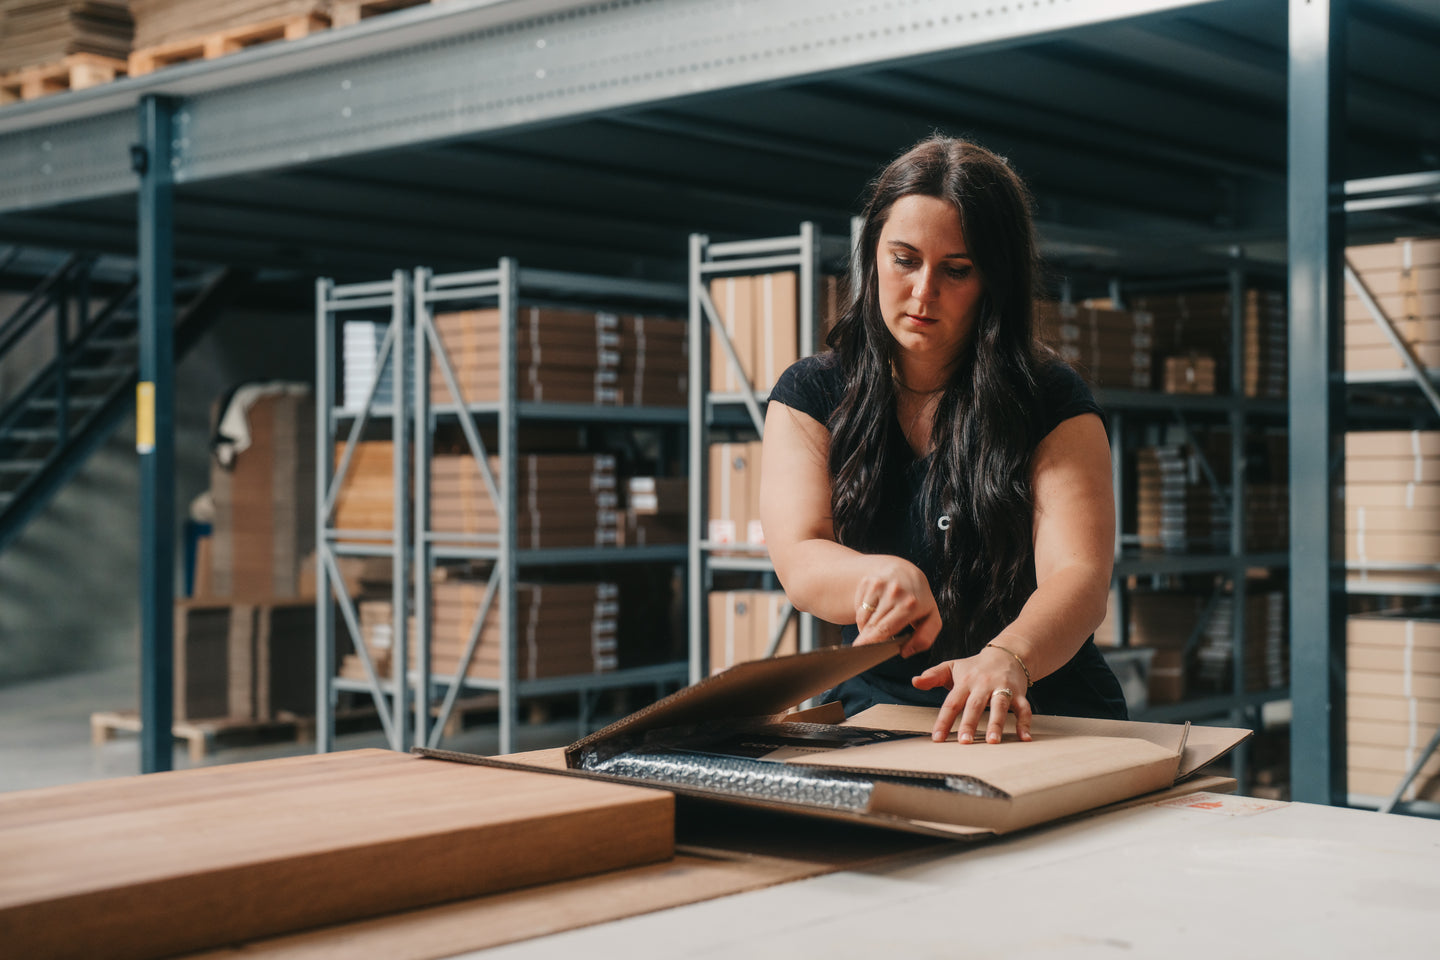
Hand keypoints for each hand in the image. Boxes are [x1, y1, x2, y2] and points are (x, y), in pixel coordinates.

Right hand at [852, 556, 940, 658]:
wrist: (906, 572)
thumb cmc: (919, 600)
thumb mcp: (931, 618)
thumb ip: (924, 639)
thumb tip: (905, 651)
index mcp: (910, 604)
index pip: (885, 629)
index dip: (872, 642)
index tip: (863, 650)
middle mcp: (894, 592)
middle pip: (872, 625)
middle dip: (865, 639)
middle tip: (861, 647)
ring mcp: (879, 584)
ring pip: (863, 617)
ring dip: (864, 627)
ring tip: (873, 628)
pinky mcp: (868, 581)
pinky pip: (859, 606)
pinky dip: (862, 614)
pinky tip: (872, 612)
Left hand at [912, 646, 1032, 743]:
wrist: (1007, 654)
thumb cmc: (975, 667)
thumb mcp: (952, 667)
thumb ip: (933, 675)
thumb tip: (914, 682)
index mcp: (965, 682)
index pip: (951, 703)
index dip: (943, 721)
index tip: (937, 739)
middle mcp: (983, 685)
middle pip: (975, 705)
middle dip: (969, 724)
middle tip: (964, 742)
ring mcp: (1002, 689)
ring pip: (1000, 707)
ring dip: (997, 724)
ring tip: (992, 742)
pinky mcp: (1019, 693)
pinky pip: (1024, 709)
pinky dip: (1025, 724)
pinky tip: (1024, 739)